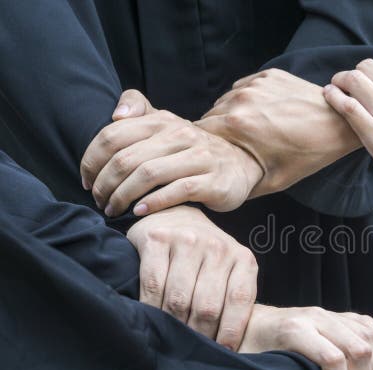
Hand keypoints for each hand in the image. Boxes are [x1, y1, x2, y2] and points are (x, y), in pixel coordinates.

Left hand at [81, 90, 262, 216]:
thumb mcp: (168, 125)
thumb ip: (140, 111)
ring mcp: (200, 158)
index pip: (113, 136)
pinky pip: (177, 191)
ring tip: (114, 210)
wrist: (241, 162)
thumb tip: (115, 114)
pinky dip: (153, 203)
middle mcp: (181, 135)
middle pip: (127, 159)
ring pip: (148, 175)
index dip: (91, 160)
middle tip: (99, 201)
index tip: (87, 181)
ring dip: (123, 196)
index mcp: (163, 121)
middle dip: (105, 184)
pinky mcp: (213, 181)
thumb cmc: (193, 150)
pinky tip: (139, 212)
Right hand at [127, 205, 257, 349]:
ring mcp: (187, 240)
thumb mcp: (230, 271)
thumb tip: (229, 346)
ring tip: (172, 336)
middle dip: (199, 333)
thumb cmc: (205, 255)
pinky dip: (151, 308)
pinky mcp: (157, 240)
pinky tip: (152, 317)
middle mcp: (217, 247)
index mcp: (242, 258)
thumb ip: (231, 299)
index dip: (230, 330)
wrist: (176, 216)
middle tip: (191, 347)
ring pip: (179, 299)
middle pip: (207, 305)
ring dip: (174, 325)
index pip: (239, 300)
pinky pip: (153, 285)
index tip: (223, 351)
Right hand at [196, 69, 360, 194]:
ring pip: (227, 100)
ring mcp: (254, 84)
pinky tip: (267, 113)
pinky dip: (249, 100)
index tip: (213, 155)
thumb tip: (219, 192)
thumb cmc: (308, 154)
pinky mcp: (267, 74)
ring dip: (233, 114)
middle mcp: (239, 99)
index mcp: (236, 125)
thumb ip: (240, 185)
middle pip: (211, 116)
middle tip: (235, 145)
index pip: (199, 134)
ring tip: (254, 129)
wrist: (338, 124)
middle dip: (219, 131)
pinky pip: (245, 87)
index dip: (204, 146)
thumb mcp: (273, 181)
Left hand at [240, 305, 372, 369]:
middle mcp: (316, 317)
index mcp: (295, 329)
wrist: (245, 320)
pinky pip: (369, 325)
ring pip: (367, 337)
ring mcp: (329, 314)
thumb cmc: (246, 347)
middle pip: (356, 350)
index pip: (333, 360)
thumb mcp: (251, 364)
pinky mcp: (337, 315)